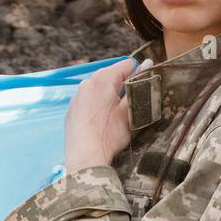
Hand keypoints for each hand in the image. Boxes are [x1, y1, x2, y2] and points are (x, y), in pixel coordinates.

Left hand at [62, 56, 148, 174]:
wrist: (84, 156)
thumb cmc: (109, 134)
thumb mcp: (130, 110)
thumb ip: (139, 86)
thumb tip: (148, 64)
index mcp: (103, 79)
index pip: (127, 65)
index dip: (139, 74)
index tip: (145, 88)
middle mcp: (88, 82)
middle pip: (112, 75)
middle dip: (124, 86)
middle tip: (133, 105)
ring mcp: (78, 95)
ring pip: (100, 88)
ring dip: (111, 95)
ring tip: (117, 115)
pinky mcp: (72, 109)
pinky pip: (90, 99)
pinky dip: (99, 105)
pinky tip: (103, 121)